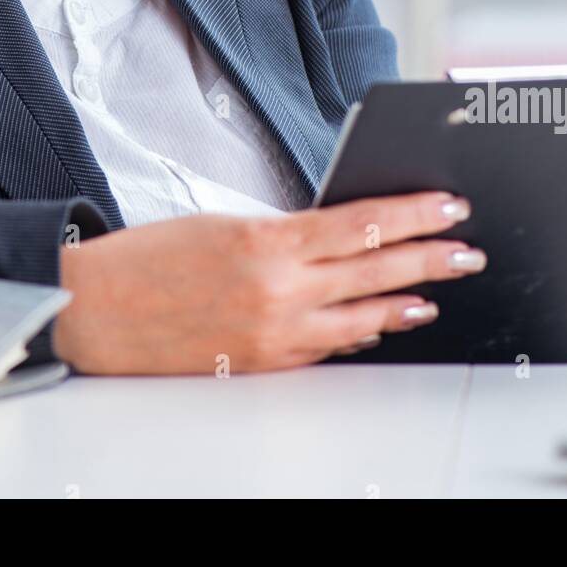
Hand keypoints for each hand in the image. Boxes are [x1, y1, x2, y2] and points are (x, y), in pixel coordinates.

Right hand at [51, 192, 484, 374]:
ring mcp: (275, 332)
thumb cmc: (152, 257)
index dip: (414, 212)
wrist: (98, 310)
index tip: (449, 203)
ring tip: (438, 292)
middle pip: (376, 268)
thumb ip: (287, 234)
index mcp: (269, 238)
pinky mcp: (265, 363)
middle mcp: (280, 288)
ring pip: (361, 314)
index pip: (362, 221)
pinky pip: (327, 346)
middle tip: (468, 249)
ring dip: (405, 301)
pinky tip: (382, 323)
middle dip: (430, 256)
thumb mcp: (226, 223)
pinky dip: (359, 331)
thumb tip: (342, 240)